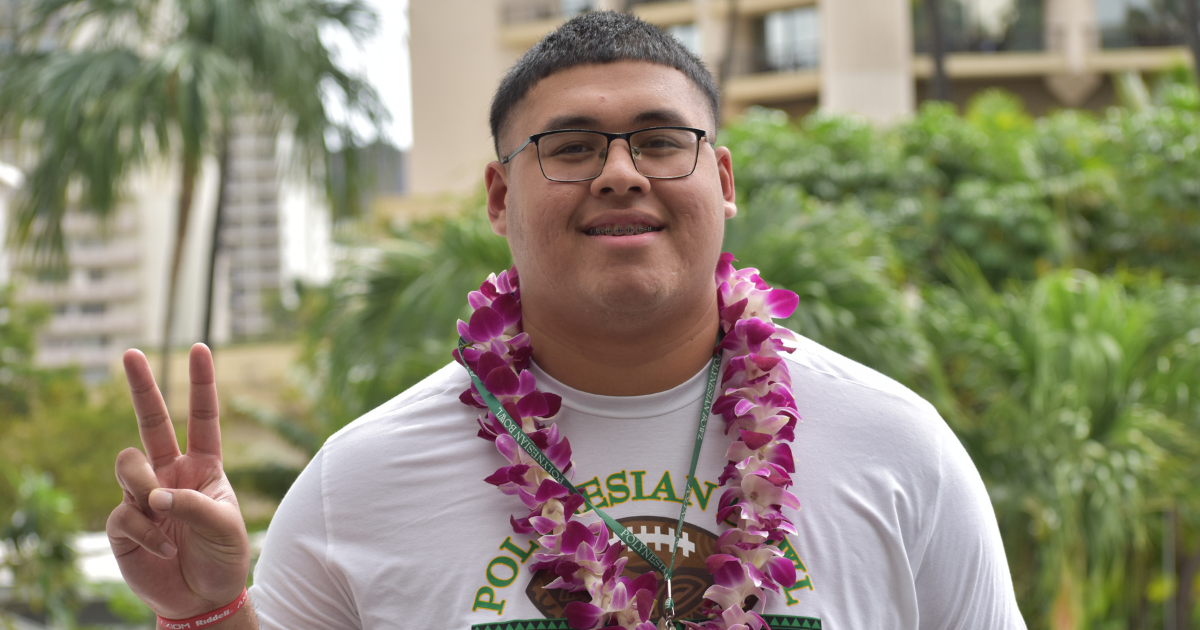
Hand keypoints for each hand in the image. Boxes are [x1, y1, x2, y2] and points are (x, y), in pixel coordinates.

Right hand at [106, 343, 249, 618]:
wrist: (203, 598)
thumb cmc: (223, 557)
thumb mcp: (225, 528)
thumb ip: (194, 505)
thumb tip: (154, 494)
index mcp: (204, 467)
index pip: (203, 418)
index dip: (202, 384)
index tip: (200, 347)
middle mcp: (171, 474)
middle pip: (152, 422)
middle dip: (142, 387)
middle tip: (131, 353)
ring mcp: (145, 496)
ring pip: (129, 463)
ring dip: (144, 484)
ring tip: (161, 509)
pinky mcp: (124, 523)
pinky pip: (125, 511)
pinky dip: (146, 529)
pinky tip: (165, 548)